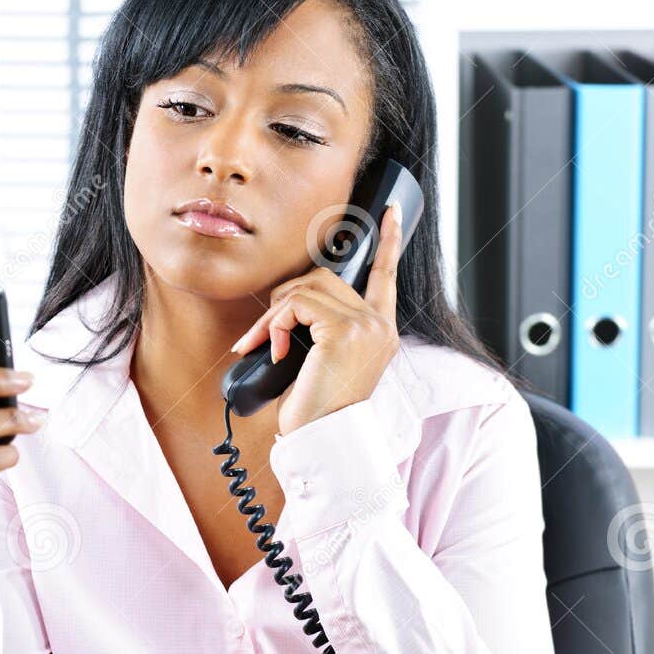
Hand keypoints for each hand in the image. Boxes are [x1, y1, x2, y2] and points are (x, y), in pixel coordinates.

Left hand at [229, 202, 403, 435]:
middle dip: (285, 300)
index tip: (391, 213)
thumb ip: (325, 327)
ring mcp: (365, 325)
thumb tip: (292, 302)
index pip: (387, 275)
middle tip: (262, 335)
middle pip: (324, 278)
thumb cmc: (317, 409)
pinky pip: (295, 305)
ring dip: (272, 317)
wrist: (323, 440)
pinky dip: (272, 325)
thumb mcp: (325, 361)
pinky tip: (271, 352)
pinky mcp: (343, 331)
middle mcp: (380, 324)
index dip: (389, 241)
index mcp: (381, 330)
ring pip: (304, 289)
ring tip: (263, 346)